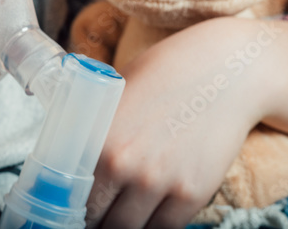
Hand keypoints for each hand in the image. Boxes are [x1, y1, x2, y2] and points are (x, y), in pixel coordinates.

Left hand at [86, 17, 277, 228]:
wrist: (219, 74)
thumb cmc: (160, 78)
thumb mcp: (111, 99)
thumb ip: (92, 132)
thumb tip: (68, 158)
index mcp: (96, 142)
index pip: (72, 198)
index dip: (69, 210)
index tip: (70, 211)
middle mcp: (125, 167)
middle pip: (100, 220)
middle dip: (95, 219)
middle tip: (96, 213)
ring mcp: (161, 183)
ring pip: (131, 228)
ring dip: (123, 224)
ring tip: (118, 215)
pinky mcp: (193, 193)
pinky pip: (166, 227)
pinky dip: (153, 225)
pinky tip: (147, 216)